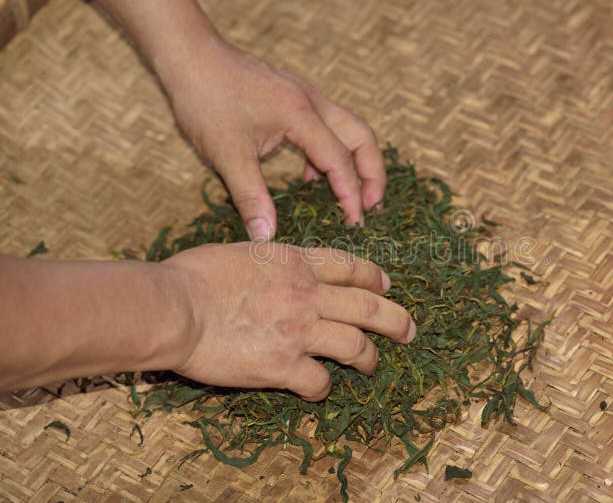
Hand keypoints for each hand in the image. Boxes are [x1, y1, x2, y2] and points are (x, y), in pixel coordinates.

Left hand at [161, 38, 385, 239]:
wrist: (191, 55)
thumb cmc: (206, 100)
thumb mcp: (227, 154)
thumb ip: (251, 197)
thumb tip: (265, 238)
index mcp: (301, 116)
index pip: (339, 161)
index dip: (350, 196)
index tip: (355, 224)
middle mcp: (313, 102)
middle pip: (362, 137)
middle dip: (373, 174)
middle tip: (373, 207)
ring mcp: (307, 95)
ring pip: (350, 128)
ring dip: (356, 161)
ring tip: (352, 194)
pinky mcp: (296, 95)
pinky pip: (329, 125)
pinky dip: (332, 151)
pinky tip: (311, 175)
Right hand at [163, 242, 415, 400]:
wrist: (174, 308)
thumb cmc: (194, 275)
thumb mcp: (241, 250)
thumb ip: (269, 260)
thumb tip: (275, 264)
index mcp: (296, 261)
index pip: (351, 267)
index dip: (374, 277)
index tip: (386, 286)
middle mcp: (307, 294)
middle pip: (370, 308)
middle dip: (397, 321)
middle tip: (410, 331)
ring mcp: (299, 331)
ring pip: (356, 346)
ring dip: (369, 358)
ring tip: (371, 366)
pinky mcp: (283, 366)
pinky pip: (320, 382)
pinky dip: (323, 388)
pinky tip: (317, 391)